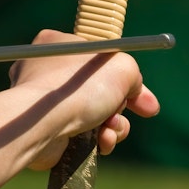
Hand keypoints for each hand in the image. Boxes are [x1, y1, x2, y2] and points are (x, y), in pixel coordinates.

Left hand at [8, 29, 160, 170]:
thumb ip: (133, 75)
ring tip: (112, 129)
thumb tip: (134, 93)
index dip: (126, 77)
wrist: (42, 124)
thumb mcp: (121, 67)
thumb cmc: (78, 87)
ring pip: (95, 115)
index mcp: (58, 45)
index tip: (146, 96)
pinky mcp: (46, 131)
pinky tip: (101, 143)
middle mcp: (46, 72)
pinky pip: (82, 135)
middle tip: (143, 113)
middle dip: (122, 106)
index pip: (99, 59)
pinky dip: (97, 140)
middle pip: (100, 89)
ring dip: (114, 126)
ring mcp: (45, 104)